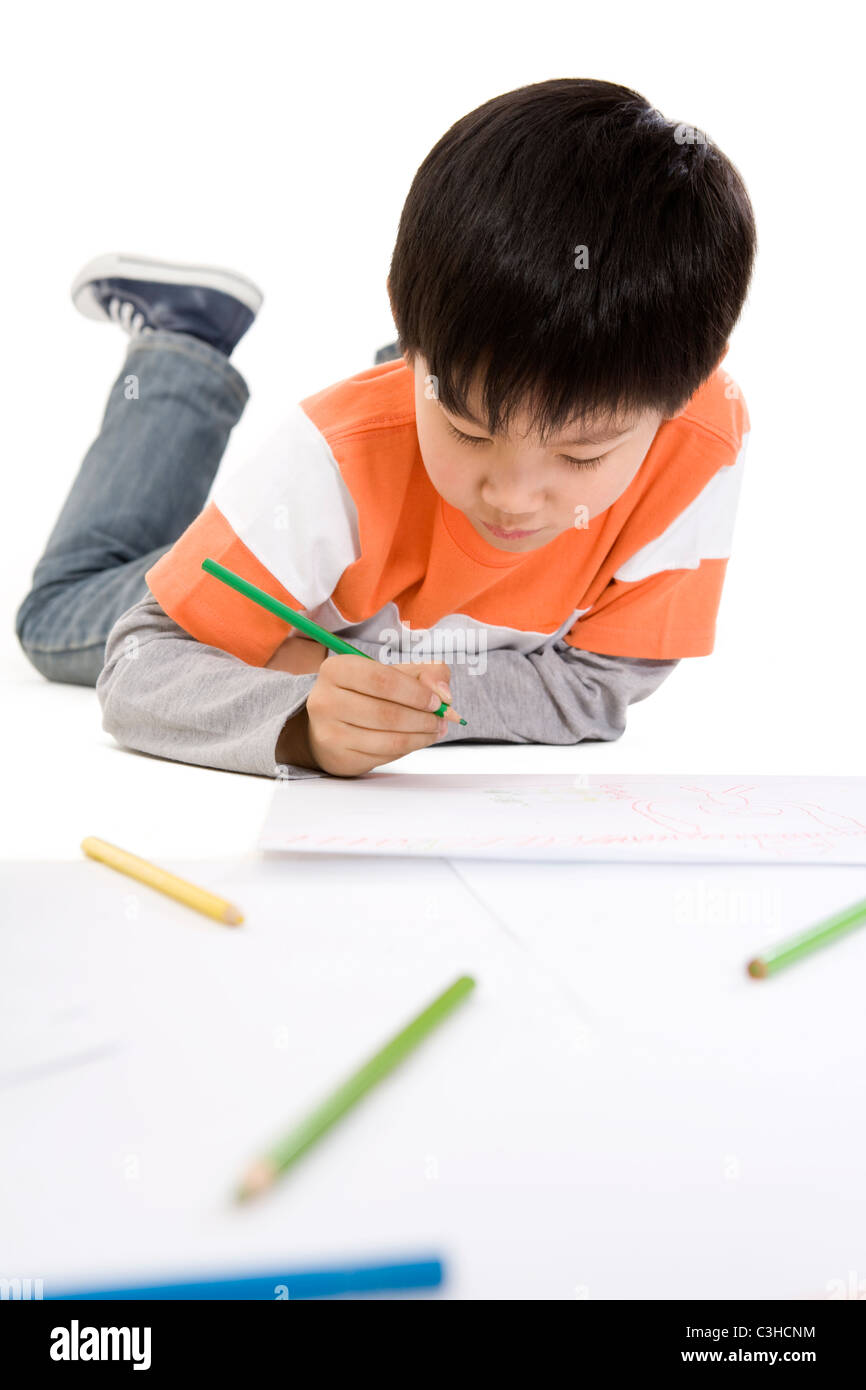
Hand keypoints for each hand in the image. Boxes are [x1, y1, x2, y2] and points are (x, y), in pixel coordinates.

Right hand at [305, 655, 458, 775]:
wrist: (328, 725)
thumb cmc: (365, 694)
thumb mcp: (393, 673)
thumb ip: (425, 674)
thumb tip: (443, 694)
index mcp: (337, 670)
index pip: (383, 680)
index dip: (416, 692)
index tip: (437, 700)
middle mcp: (326, 700)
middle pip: (387, 713)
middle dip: (423, 718)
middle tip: (441, 719)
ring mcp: (329, 732)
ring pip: (388, 739)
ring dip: (421, 736)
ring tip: (434, 730)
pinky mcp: (339, 757)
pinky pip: (383, 756)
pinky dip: (407, 749)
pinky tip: (415, 740)